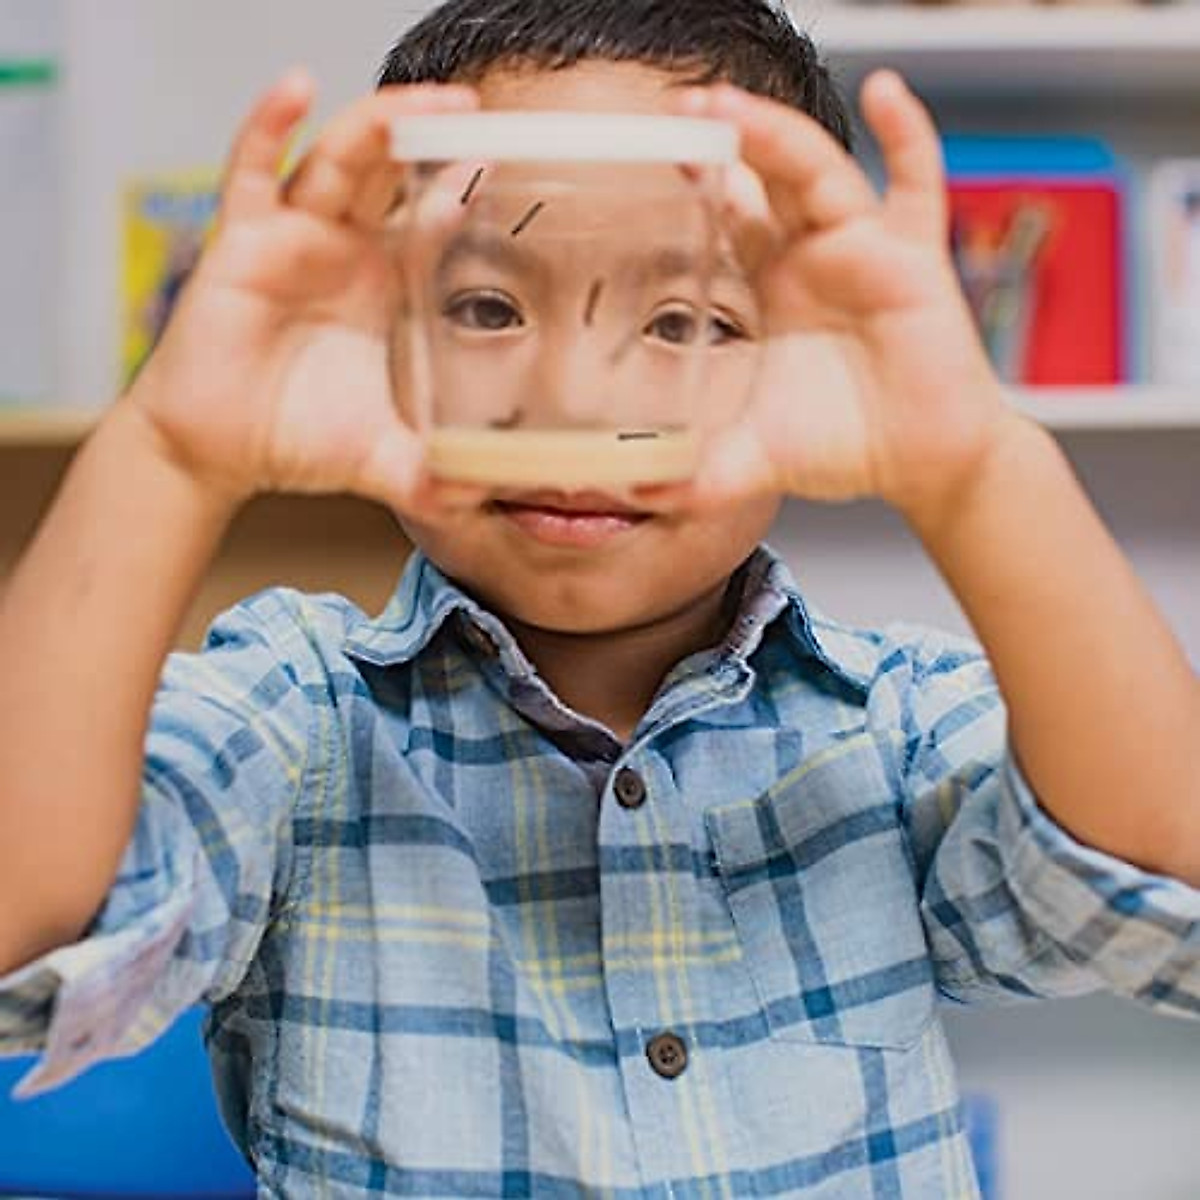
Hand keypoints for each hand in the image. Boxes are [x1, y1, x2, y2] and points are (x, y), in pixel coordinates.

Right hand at [126, 70, 478, 510]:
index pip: (433, 221)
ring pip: (338, 160)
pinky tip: (296, 87)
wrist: (219, 451)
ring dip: (376, 121)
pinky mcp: (242, 239)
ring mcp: (295, 237)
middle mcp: (345, 249)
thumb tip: (492, 501)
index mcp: (385, 285)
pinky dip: (270, 124)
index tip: (507, 163)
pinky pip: (253, 169)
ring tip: (421, 101)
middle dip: (431, 134)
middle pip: (394, 173)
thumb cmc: (299, 438)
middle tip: (476, 110)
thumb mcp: (383, 456)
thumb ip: (435, 474)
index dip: (465, 190)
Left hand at [672, 72, 1025, 518]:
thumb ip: (699, 474)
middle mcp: (813, 257)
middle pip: (764, 179)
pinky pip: (918, 184)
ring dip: (776, 134)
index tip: (647, 155)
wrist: (923, 464)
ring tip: (728, 106)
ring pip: (818, 172)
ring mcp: (865, 249)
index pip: (726, 218)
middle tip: (678, 110)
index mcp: (773, 287)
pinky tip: (885, 90)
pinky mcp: (916, 258)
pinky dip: (908, 135)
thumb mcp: (756, 456)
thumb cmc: (845, 445)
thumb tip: (637, 495)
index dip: (692, 186)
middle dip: (725, 139)